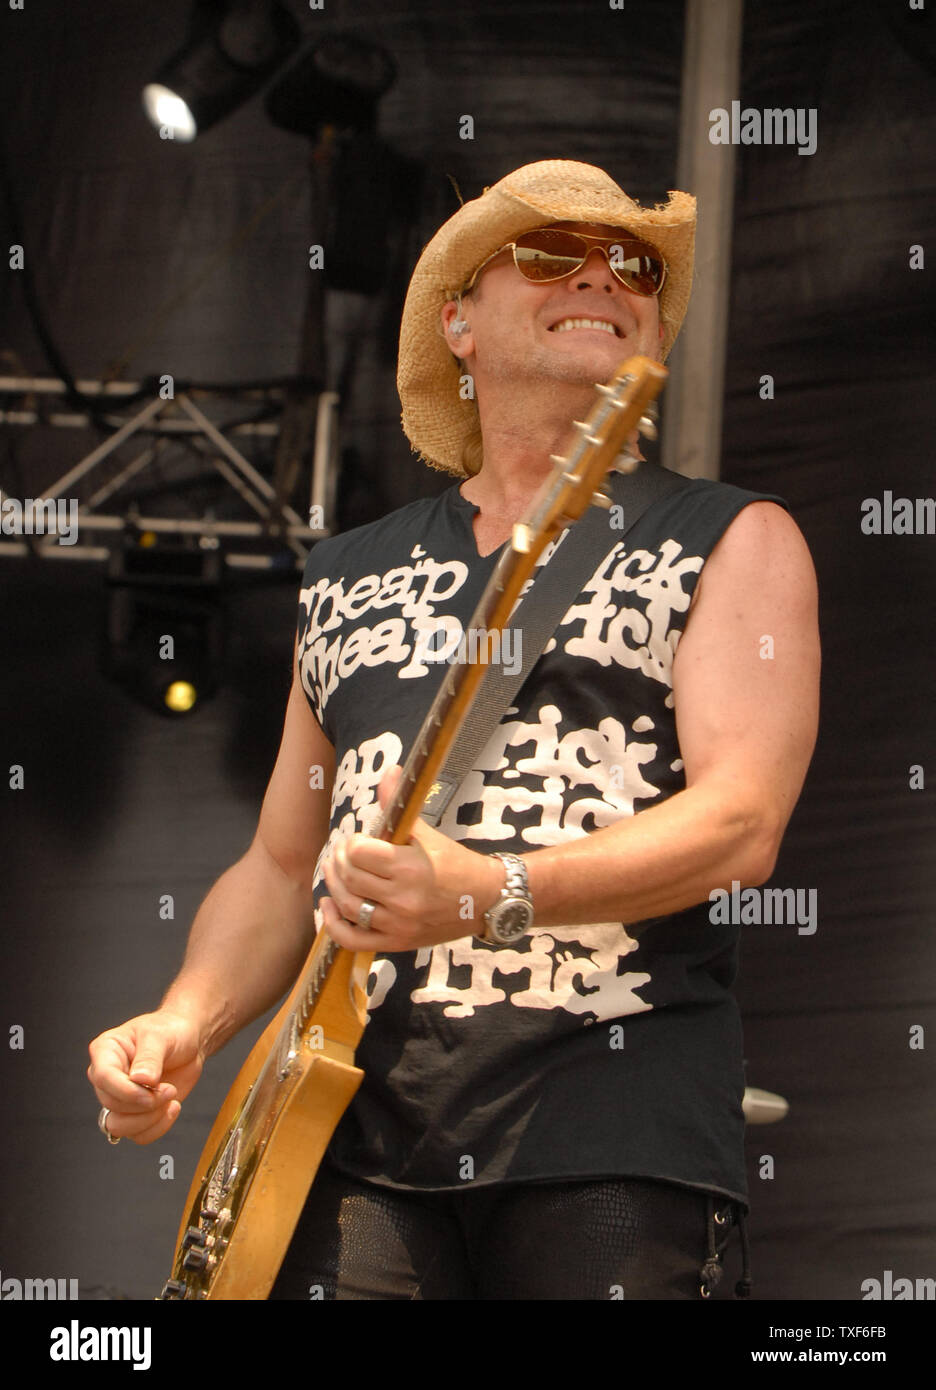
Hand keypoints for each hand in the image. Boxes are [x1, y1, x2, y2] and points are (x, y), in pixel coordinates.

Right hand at [87, 1010, 204, 1144]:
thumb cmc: (171, 1031)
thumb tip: (140, 1079)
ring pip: (119, 1126)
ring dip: (149, 1119)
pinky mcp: (134, 1114)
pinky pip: (138, 1135)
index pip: (103, 1078)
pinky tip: (173, 1107)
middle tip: (169, 1089)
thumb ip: (150, 1057)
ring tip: (171, 1098)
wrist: (189, 1043)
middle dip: (145, 1103)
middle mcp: (107, 1077)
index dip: (127, 1089)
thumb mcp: (161, 1036)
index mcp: (105, 1051)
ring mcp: (119, 1097)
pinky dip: (158, 1127)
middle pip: (112, 1105)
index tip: (153, 1086)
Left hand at [319, 765, 502, 951]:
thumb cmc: (457, 863)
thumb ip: (400, 805)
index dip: (351, 843)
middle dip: (339, 861)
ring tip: (334, 871)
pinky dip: (334, 925)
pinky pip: (354, 940)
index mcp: (410, 868)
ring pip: (348, 906)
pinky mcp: (397, 942)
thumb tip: (390, 772)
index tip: (356, 839)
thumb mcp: (429, 833)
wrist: (486, 900)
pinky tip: (329, 906)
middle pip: (350, 878)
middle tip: (341, 852)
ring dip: (334, 886)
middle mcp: (403, 899)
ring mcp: (398, 925)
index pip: (360, 853)